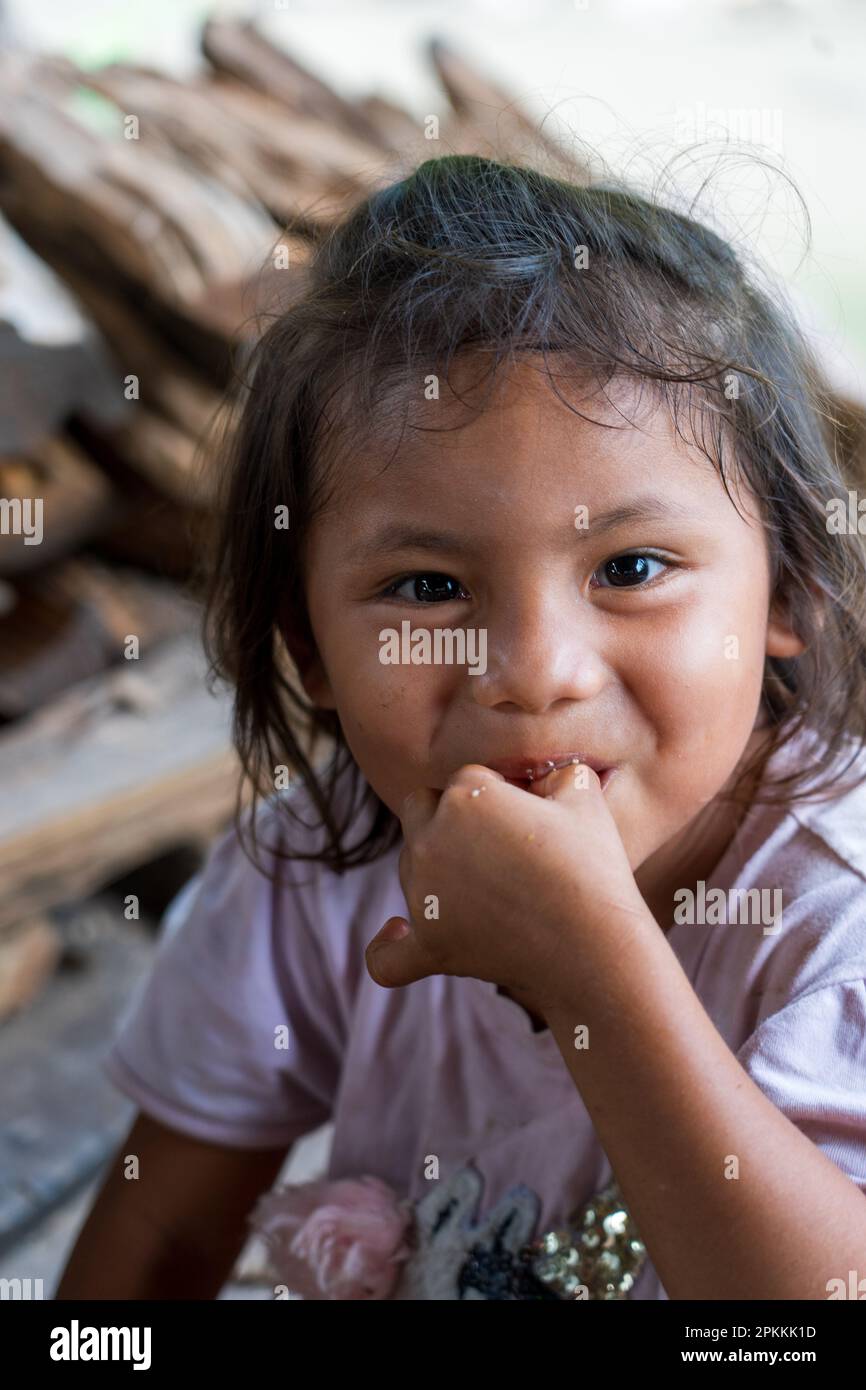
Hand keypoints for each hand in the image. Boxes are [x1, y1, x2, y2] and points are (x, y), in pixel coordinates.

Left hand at [365, 761, 649, 1013]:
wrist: (595, 948)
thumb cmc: (592, 869)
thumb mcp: (583, 796)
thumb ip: (554, 771)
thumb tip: (540, 777)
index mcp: (466, 795)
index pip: (468, 779)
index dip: (500, 794)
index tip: (531, 819)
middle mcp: (431, 839)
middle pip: (422, 810)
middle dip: (449, 818)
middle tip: (499, 845)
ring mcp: (423, 895)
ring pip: (410, 866)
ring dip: (436, 869)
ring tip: (493, 888)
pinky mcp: (428, 945)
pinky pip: (388, 954)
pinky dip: (391, 946)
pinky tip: (397, 932)